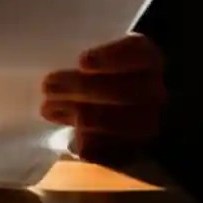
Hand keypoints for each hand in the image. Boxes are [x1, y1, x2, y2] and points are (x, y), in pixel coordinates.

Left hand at [42, 33, 165, 163]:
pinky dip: (89, 144)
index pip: (138, 53)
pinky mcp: (134, 150)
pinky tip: (70, 135)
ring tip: (48, 108)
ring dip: (78, 115)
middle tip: (48, 86)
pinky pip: (112, 151)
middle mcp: (155, 90)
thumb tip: (49, 53)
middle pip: (121, 91)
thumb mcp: (90, 52)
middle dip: (81, 89)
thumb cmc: (92, 71)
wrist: (113, 104)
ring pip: (115, 122)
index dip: (112, 57)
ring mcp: (149, 123)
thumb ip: (78, 51)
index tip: (82, 61)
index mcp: (146, 57)